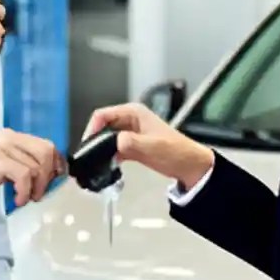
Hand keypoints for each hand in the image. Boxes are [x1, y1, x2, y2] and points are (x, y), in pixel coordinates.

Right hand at [0, 128, 63, 205]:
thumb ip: (14, 163)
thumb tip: (38, 176)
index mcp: (8, 137)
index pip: (45, 144)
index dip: (55, 163)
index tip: (55, 179)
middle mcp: (7, 138)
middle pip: (46, 151)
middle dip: (48, 176)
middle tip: (38, 192)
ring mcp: (1, 148)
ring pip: (38, 166)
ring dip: (37, 188)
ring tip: (25, 198)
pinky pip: (25, 176)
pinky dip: (25, 192)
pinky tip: (16, 199)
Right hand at [82, 102, 212, 187]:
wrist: (190, 166)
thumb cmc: (177, 152)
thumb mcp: (152, 146)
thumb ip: (131, 143)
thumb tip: (115, 142)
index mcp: (134, 112)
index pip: (103, 115)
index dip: (92, 128)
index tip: (88, 144)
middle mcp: (130, 120)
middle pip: (102, 126)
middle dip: (94, 140)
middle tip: (89, 155)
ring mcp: (131, 133)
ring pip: (106, 138)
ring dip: (100, 149)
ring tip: (96, 162)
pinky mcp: (132, 145)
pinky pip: (113, 148)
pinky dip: (108, 156)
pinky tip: (108, 166)